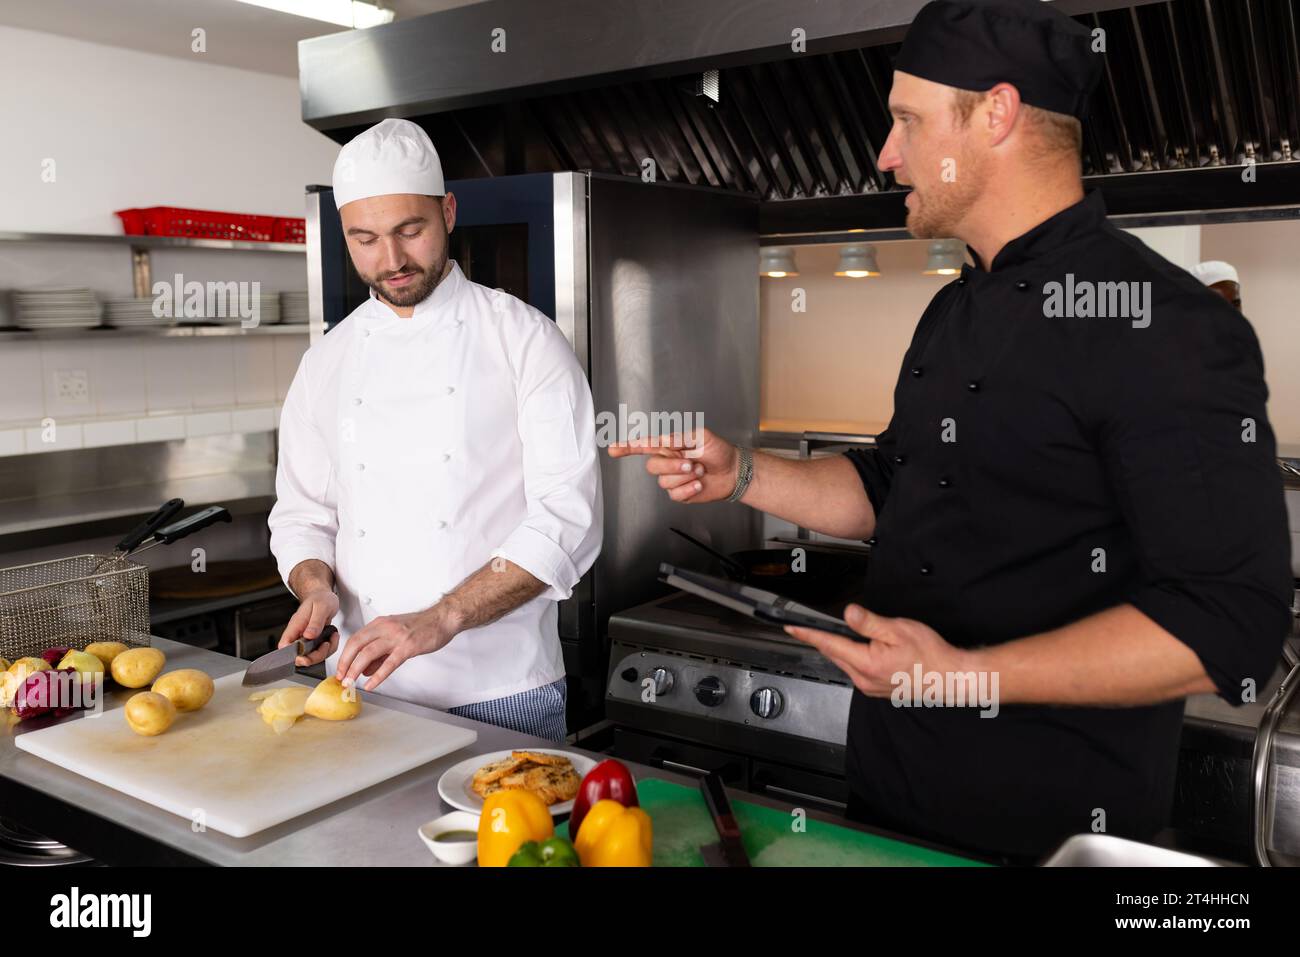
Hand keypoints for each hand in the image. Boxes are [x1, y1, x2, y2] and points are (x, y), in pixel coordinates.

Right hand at [278, 587, 339, 666]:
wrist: (325, 597)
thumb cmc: (321, 599)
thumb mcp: (321, 607)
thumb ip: (315, 622)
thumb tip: (308, 635)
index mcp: (295, 625)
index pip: (285, 645)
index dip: (292, 655)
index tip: (306, 655)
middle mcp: (299, 634)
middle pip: (298, 656)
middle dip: (314, 656)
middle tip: (326, 645)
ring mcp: (306, 639)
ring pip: (311, 657)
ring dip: (324, 652)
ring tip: (331, 638)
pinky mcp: (315, 642)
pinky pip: (321, 653)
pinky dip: (330, 649)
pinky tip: (333, 637)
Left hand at [335, 606, 459, 691]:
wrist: (442, 619)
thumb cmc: (422, 626)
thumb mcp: (395, 636)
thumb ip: (380, 653)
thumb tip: (365, 669)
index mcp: (380, 624)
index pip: (355, 639)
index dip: (345, 655)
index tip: (341, 669)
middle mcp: (385, 628)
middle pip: (356, 644)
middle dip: (345, 663)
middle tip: (341, 677)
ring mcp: (396, 637)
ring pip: (368, 653)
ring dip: (356, 669)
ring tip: (351, 682)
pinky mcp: (408, 647)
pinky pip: (389, 663)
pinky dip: (377, 676)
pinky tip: (372, 684)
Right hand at [606, 427, 738, 503]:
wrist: (732, 471)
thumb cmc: (718, 451)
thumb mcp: (702, 436)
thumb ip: (681, 437)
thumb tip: (665, 440)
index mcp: (669, 446)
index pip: (643, 446)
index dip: (626, 447)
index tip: (612, 449)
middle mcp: (668, 462)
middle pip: (652, 466)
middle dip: (671, 466)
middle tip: (691, 463)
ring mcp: (672, 478)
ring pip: (664, 481)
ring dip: (685, 477)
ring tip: (700, 471)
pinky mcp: (680, 493)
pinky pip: (674, 494)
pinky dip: (688, 489)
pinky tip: (699, 484)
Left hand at [784, 604, 974, 698]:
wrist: (950, 678)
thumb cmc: (930, 655)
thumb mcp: (898, 629)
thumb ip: (869, 622)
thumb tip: (848, 613)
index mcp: (865, 663)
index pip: (828, 644)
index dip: (808, 634)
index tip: (791, 627)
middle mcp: (863, 678)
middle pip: (833, 654)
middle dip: (821, 639)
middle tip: (807, 626)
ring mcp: (869, 686)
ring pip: (844, 662)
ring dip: (837, 648)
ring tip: (835, 634)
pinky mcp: (877, 688)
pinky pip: (856, 670)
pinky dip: (851, 657)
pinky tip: (858, 649)